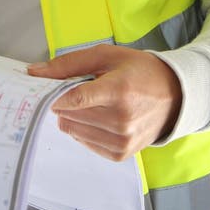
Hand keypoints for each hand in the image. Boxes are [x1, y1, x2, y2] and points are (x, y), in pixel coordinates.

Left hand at [28, 44, 181, 160]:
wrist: (174, 96)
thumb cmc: (138, 70)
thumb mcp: (106, 55)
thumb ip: (69, 63)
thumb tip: (35, 72)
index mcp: (119, 90)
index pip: (76, 99)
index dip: (55, 95)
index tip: (45, 89)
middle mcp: (121, 120)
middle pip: (70, 115)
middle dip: (64, 101)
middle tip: (75, 89)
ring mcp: (122, 140)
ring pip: (74, 130)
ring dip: (73, 115)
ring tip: (91, 102)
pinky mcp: (121, 154)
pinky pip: (85, 143)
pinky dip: (84, 129)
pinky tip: (97, 116)